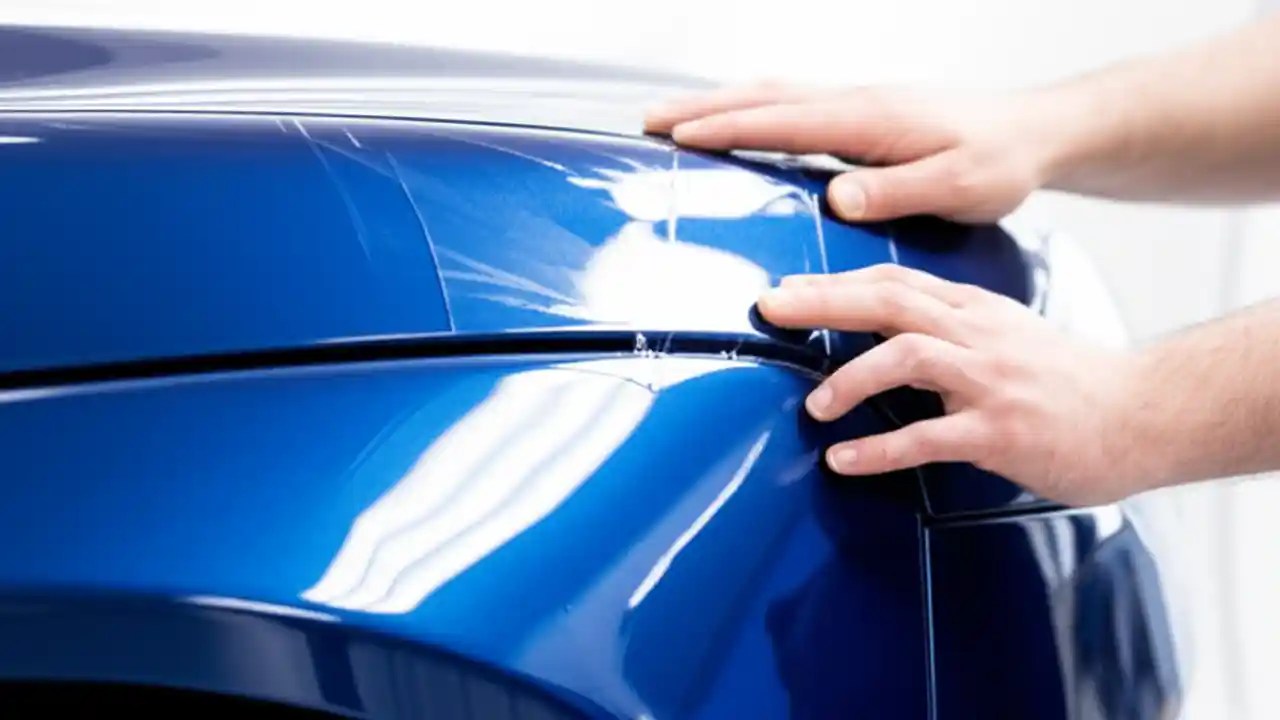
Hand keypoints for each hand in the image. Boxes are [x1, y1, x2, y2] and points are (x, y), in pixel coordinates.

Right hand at [645, 82, 1062, 222]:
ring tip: (672, 118)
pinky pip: (792, 104)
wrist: (1033, 134)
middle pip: (765, 97)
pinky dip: (751, 108)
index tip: (679, 134)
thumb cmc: (999, 164)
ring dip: (720, 103)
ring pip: (774, 95)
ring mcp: (857, 104)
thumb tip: (835, 197)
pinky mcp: (860, 115)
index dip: (730, 127)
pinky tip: (736, 121)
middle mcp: (857, 102)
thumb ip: (897, 192)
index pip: (786, 121)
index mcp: (872, 120)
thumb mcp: (959, 186)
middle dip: (703, 107)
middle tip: (647, 119)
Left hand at [758, 264, 1150, 505]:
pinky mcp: (1001, 432)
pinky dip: (880, 450)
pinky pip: (929, 437)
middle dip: (822, 303)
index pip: (892, 282)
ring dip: (851, 379)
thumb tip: (884, 327)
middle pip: (888, 302)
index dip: (833, 283)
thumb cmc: (1064, 381)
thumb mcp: (1002, 335)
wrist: (1141, 414)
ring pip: (907, 357)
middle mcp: (977, 335)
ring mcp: (990, 381)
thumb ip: (947, 328)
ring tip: (816, 407)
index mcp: (973, 311)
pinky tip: (845, 462)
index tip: (784, 289)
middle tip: (768, 310)